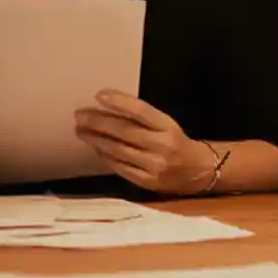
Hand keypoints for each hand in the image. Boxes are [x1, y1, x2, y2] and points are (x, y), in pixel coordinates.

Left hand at [74, 89, 210, 195]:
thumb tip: (107, 107)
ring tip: (81, 131)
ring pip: (119, 150)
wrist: (198, 171)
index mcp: (168, 127)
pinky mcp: (147, 182)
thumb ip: (141, 118)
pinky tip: (97, 149)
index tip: (99, 95)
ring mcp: (154, 166)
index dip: (119, 101)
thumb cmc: (176, 142)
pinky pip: (121, 167)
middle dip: (98, 122)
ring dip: (96, 139)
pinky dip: (106, 157)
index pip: (141, 111)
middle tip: (80, 115)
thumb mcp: (165, 124)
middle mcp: (162, 146)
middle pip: (125, 131)